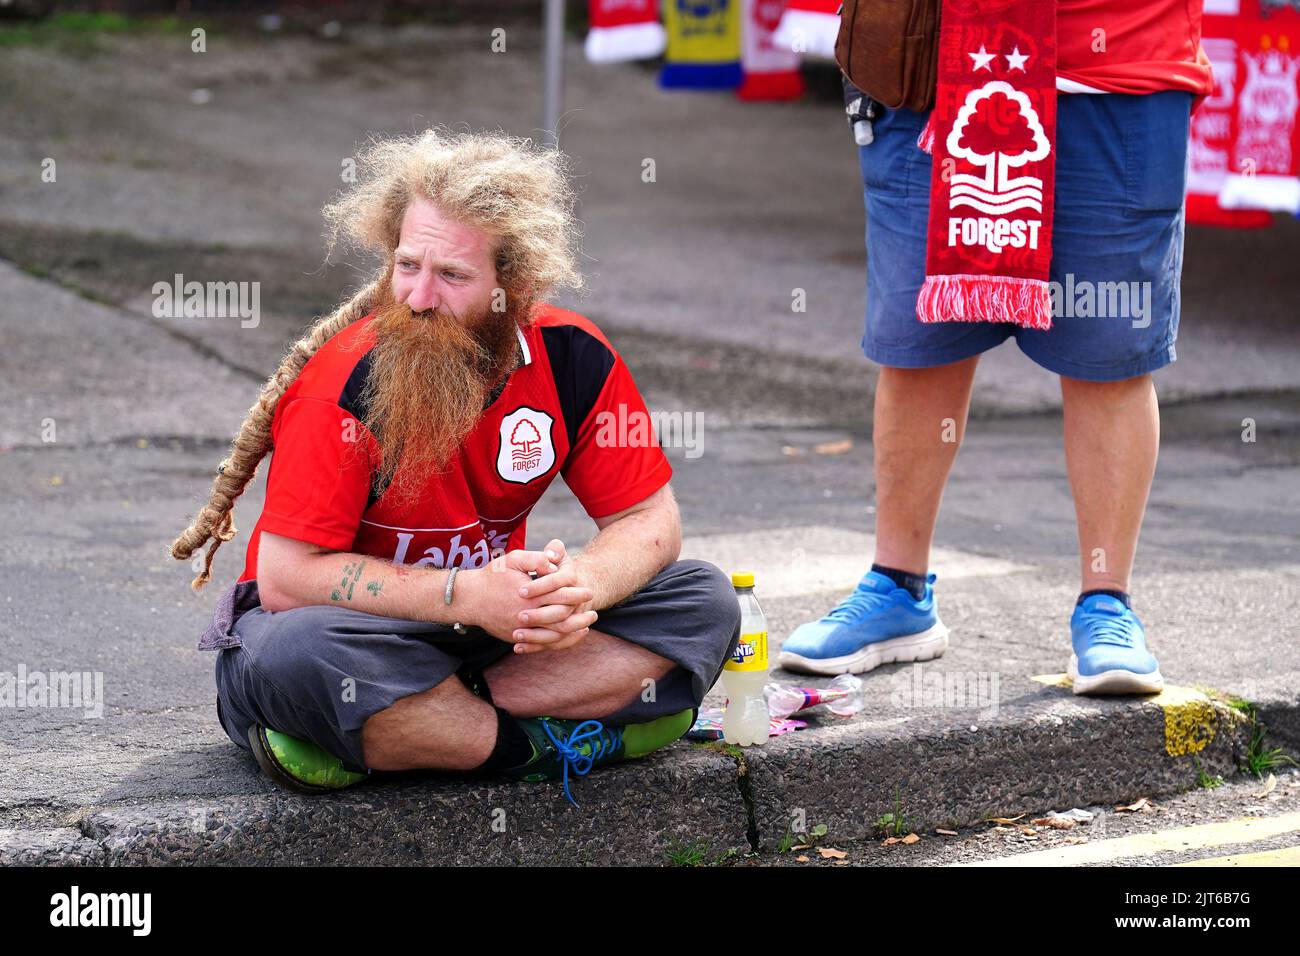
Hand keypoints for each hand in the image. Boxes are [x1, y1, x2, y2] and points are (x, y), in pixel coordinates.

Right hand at [457, 543, 592, 647]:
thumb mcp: (514, 560)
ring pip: (553, 636)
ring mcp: (521, 629)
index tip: (588, 590)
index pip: (559, 595)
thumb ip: (536, 558)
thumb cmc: (493, 576)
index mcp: (529, 595)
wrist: (470, 598)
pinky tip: (568, 635)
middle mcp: (526, 615)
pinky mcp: (516, 637)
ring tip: (586, 626)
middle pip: (561, 618)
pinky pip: (541, 644)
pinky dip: (558, 642)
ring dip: (573, 631)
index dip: (576, 593)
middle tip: (593, 610)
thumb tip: (555, 562)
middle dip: (579, 615)